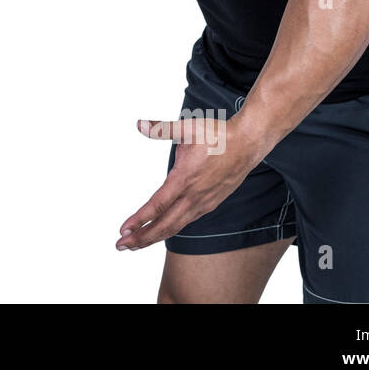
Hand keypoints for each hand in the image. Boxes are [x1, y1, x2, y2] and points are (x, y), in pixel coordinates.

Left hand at [115, 115, 269, 250]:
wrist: (248, 143)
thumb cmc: (217, 134)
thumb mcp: (187, 127)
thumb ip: (161, 128)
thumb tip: (139, 124)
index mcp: (185, 178)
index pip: (158, 205)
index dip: (140, 219)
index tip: (123, 230)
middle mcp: (194, 195)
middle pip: (165, 225)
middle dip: (141, 238)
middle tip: (120, 245)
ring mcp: (204, 202)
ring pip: (176, 226)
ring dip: (154, 237)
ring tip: (135, 244)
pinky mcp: (210, 203)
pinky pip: (187, 221)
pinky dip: (171, 230)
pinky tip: (160, 231)